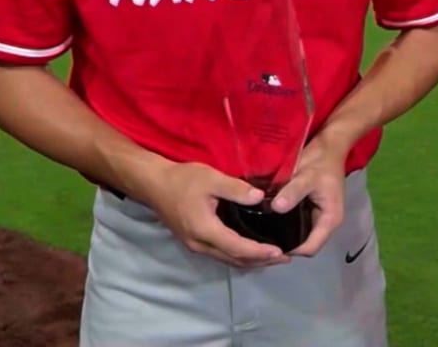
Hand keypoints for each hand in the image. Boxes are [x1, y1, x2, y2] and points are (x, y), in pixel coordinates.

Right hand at [135, 160, 288, 267]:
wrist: (153, 184)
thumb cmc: (182, 180)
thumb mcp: (211, 178)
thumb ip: (236, 189)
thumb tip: (260, 197)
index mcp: (205, 230)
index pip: (238, 248)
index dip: (260, 252)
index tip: (280, 252)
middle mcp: (200, 244)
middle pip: (234, 259)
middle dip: (260, 261)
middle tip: (284, 257)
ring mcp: (195, 245)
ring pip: (227, 260)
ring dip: (250, 261)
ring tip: (271, 256)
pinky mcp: (193, 242)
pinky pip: (220, 254)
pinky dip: (238, 255)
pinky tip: (249, 249)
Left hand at [269, 136, 346, 256]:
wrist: (328, 145)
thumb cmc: (321, 162)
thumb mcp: (307, 176)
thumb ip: (293, 192)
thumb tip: (276, 208)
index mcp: (330, 220)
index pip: (311, 248)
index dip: (291, 250)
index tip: (268, 246)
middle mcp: (325, 223)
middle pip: (304, 245)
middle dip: (284, 245)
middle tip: (259, 241)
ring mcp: (317, 217)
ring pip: (299, 236)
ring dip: (283, 236)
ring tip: (261, 233)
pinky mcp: (309, 210)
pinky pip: (296, 225)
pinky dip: (284, 225)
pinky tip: (268, 221)